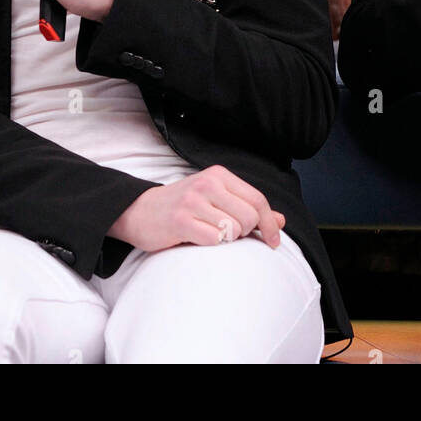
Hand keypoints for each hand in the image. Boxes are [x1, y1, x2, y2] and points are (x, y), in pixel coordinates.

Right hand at [107, 166, 285, 251]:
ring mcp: (193, 201)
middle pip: (249, 217)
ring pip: (232, 230)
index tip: (273, 241)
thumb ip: (248, 208)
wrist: (139, 211)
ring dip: (225, 239)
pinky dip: (209, 245)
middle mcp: (208, 183)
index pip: (257, 199)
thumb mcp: (217, 200)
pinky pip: (212, 240)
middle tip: (225, 233)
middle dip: (243, 233)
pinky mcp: (180, 220)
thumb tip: (281, 221)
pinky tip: (196, 239)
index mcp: (219, 175)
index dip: (269, 224)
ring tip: (208, 233)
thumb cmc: (183, 207)